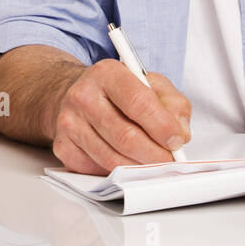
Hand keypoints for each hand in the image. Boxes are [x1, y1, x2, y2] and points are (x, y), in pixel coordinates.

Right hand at [51, 59, 191, 174]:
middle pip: (126, 136)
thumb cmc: (117, 91)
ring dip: (139, 167)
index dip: (162, 126)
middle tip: (169, 160)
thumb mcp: (150, 83)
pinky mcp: (64, 146)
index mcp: (107, 73)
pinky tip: (126, 161)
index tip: (177, 140)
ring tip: (152, 163)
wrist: (76, 94)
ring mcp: (69, 123)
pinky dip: (118, 171)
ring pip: (112, 158)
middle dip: (155, 154)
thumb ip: (173, 103)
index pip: (138, 102)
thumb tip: (180, 134)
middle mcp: (83, 96)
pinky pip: (97, 168)